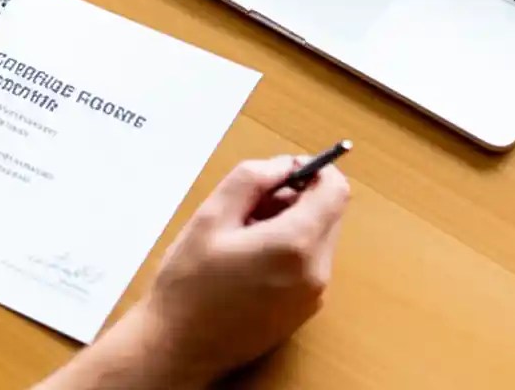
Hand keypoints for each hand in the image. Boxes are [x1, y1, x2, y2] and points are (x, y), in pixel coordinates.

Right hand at [140, 156, 348, 381]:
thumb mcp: (211, 217)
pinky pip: (309, 263)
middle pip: (328, 213)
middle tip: (249, 207)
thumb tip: (283, 165)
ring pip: (318, 237)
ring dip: (290, 224)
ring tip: (242, 236)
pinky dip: (288, 250)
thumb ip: (251, 179)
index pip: (335, 190)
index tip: (284, 172)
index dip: (314, 170)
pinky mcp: (304, 310)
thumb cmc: (188, 285)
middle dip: (296, 198)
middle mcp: (315, 272)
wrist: (179, 349)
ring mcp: (313, 295)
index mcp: (295, 245)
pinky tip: (249, 260)